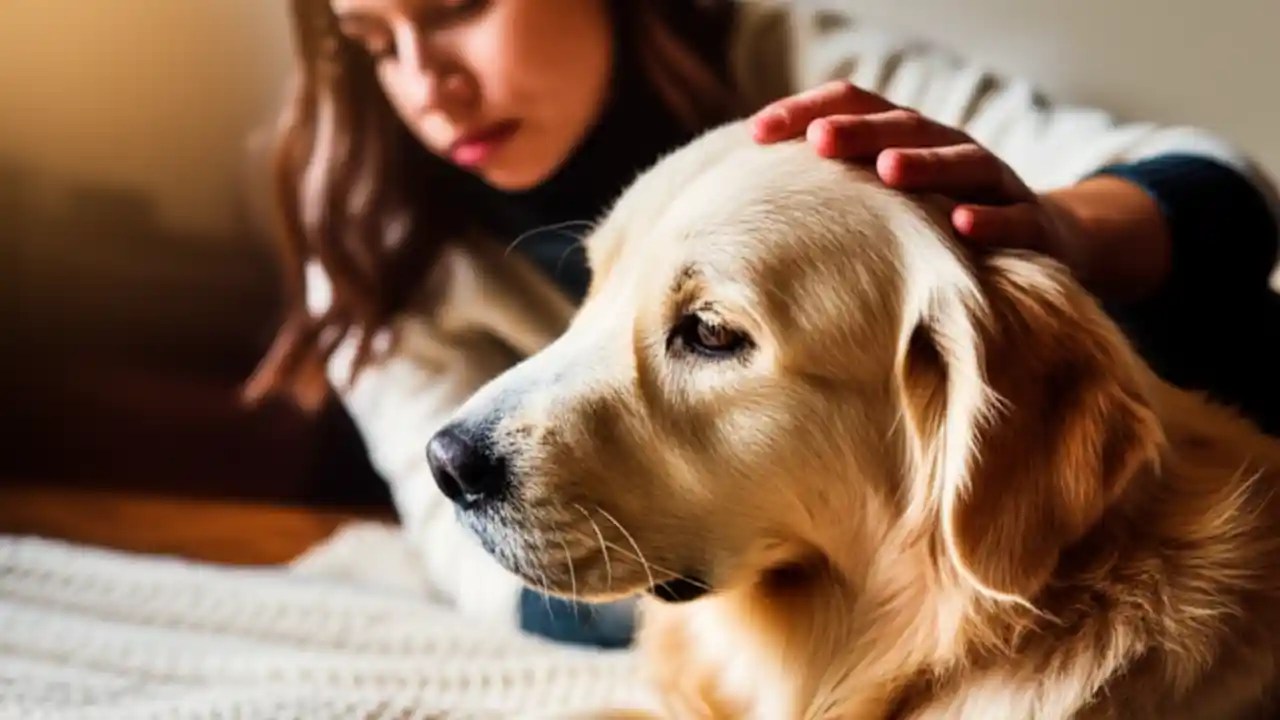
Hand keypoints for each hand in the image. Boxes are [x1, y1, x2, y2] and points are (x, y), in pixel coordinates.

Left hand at [749, 80, 1083, 267]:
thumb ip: (835, 189)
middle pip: (903, 128)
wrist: (1042, 237)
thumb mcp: (888, 201)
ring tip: (889, 170)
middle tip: (819, 141)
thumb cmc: (940, 219)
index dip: (805, 112)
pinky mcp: (1030, 223)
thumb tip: (747, 200)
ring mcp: (993, 183)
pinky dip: (990, 219)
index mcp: (906, 137)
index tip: (756, 133)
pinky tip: (962, 225)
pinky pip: (1013, 217)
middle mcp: (949, 147)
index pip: (853, 106)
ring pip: (962, 162)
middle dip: (860, 132)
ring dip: (925, 164)